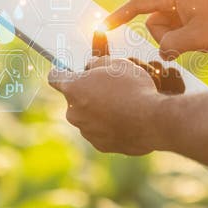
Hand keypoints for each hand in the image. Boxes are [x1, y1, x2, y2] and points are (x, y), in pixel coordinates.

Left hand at [47, 57, 167, 155]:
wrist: (152, 120)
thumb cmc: (134, 87)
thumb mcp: (117, 63)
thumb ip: (97, 62)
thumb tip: (91, 66)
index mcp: (73, 88)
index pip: (54, 76)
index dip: (61, 71)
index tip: (67, 70)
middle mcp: (73, 112)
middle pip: (73, 99)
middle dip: (86, 93)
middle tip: (107, 87)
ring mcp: (86, 131)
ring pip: (87, 117)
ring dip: (98, 110)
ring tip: (121, 105)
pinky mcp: (100, 145)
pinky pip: (100, 132)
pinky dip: (109, 126)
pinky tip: (126, 120)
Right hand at [105, 0, 207, 59]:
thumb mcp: (197, 38)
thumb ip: (171, 46)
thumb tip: (163, 52)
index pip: (137, 5)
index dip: (118, 17)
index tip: (102, 27)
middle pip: (154, 24)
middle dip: (167, 38)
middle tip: (193, 39)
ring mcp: (187, 6)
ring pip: (167, 31)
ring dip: (180, 41)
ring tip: (205, 39)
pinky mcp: (196, 15)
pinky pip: (180, 32)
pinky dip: (188, 40)